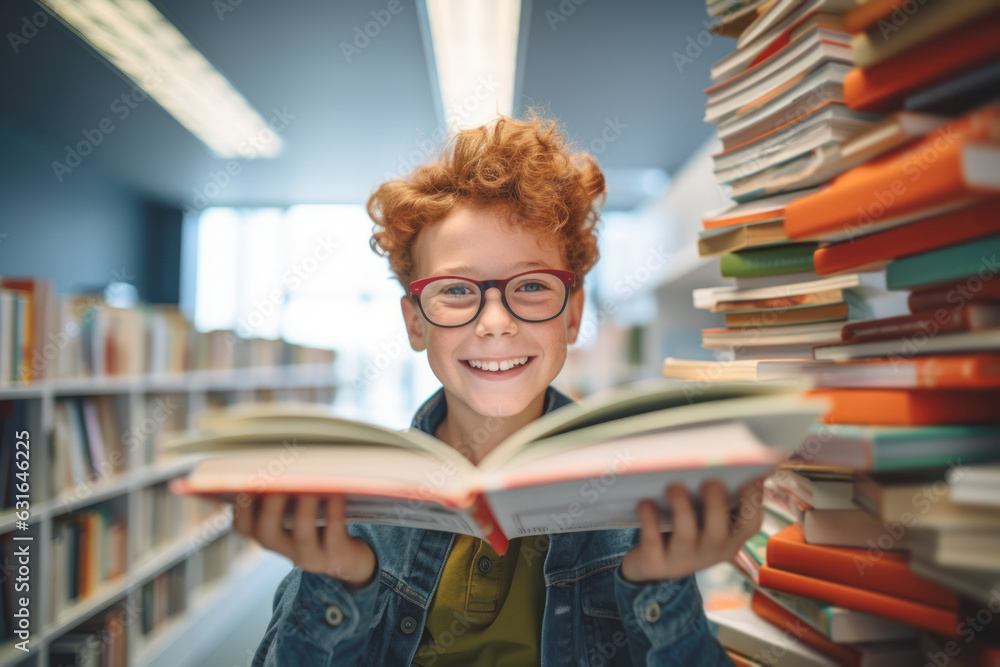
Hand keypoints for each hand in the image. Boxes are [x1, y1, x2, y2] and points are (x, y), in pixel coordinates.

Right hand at [232, 493, 377, 589]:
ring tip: (312, 486)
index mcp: (269, 536)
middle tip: (277, 481)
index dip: (239, 506)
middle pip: (267, 533)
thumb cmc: (317, 525)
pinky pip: (334, 535)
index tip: (244, 482)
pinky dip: (335, 512)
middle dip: (270, 506)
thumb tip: (279, 461)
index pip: (243, 525)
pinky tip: (337, 493)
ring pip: (302, 535)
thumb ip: (282, 494)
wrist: (348, 560)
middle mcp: (285, 549)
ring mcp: (311, 556)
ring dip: (305, 508)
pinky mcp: (336, 556)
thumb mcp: (293, 514)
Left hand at [619, 478, 763, 582]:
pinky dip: (650, 521)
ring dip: (682, 509)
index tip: (750, 477)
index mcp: (728, 539)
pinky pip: (653, 543)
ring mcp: (682, 560)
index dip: (753, 502)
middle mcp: (710, 553)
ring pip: (686, 537)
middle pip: (719, 533)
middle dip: (716, 506)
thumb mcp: (706, 518)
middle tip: (711, 482)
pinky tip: (646, 502)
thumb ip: (719, 495)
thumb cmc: (685, 529)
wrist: (652, 564)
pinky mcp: (655, 562)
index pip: (750, 525)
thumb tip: (735, 459)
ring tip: (674, 487)